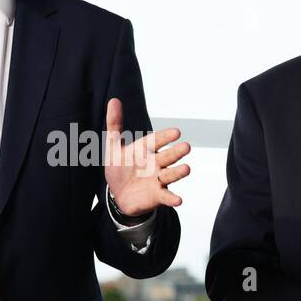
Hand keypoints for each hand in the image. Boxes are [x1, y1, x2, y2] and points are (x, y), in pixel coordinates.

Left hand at [103, 97, 189, 215]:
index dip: (166, 137)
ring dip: (178, 172)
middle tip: (187, 146)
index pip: (157, 141)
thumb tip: (114, 100)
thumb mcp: (113, 147)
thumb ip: (114, 125)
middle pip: (168, 157)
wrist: (118, 194)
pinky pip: (166, 196)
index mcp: (146, 149)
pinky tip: (178, 200)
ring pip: (170, 175)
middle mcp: (156, 163)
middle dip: (177, 152)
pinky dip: (172, 198)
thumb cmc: (118, 168)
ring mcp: (158, 179)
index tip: (176, 132)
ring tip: (186, 168)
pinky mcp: (158, 196)